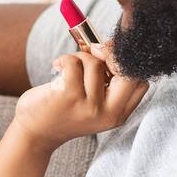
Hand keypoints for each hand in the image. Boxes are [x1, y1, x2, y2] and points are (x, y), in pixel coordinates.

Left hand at [13, 46, 146, 151]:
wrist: (35, 132)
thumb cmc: (64, 110)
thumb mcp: (92, 101)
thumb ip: (105, 78)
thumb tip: (109, 44)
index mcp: (118, 115)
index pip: (140, 83)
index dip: (125, 65)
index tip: (107, 58)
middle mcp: (108, 114)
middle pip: (127, 73)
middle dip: (111, 54)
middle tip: (94, 51)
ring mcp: (89, 107)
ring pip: (95, 63)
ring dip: (80, 57)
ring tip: (68, 66)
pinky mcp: (69, 97)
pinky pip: (74, 63)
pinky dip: (64, 58)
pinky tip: (57, 66)